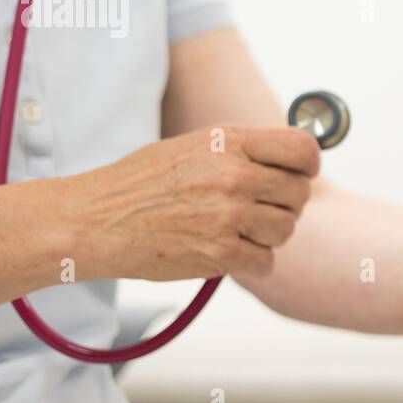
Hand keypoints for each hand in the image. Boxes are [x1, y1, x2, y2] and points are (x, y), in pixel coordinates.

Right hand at [63, 124, 319, 281]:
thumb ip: (243, 151)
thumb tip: (295, 161)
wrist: (96, 220)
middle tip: (257, 209)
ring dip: (268, 235)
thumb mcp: (194, 146)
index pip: (303, 150)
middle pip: (299, 194)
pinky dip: (252, 261)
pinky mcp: (219, 253)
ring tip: (236, 229)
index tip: (297, 176)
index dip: (306, 167)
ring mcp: (227, 215)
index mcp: (229, 141)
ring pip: (285, 229)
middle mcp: (233, 174)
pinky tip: (226, 251)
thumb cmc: (142, 183)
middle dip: (285, 204)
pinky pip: (265, 261)